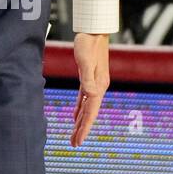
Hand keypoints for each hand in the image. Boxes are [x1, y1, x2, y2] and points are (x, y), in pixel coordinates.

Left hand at [70, 32, 109, 146]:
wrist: (94, 29)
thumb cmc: (88, 43)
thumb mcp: (84, 60)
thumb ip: (87, 79)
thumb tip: (90, 96)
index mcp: (98, 86)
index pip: (90, 112)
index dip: (84, 128)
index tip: (78, 141)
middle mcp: (98, 87)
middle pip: (89, 113)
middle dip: (82, 129)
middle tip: (74, 144)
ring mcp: (95, 83)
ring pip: (86, 107)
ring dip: (81, 121)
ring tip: (74, 134)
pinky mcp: (89, 77)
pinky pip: (84, 98)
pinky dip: (79, 108)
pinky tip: (75, 115)